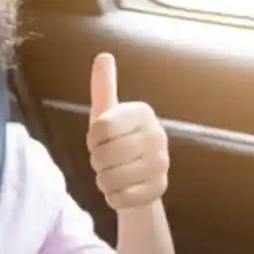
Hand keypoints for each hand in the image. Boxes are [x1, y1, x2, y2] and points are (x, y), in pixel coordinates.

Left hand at [87, 53, 169, 211]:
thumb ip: (104, 87)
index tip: (99, 139)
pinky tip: (122, 189)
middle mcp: (158, 136)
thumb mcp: (107, 114)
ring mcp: (161, 164)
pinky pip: (119, 198)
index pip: (100, 128)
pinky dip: (112, 197)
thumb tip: (103, 56)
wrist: (139, 178)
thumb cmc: (118, 141)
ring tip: (113, 173)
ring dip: (103, 180)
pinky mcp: (158, 190)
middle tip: (106, 159)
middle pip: (103, 155)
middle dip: (97, 161)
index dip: (92, 139)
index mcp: (143, 112)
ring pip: (109, 179)